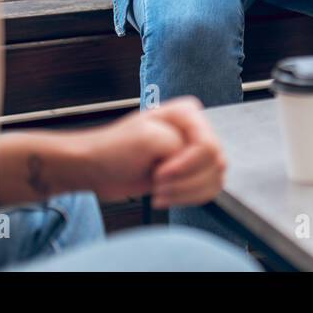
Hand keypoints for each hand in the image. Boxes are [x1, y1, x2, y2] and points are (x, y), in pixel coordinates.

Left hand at [81, 97, 227, 207]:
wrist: (97, 169)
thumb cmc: (113, 149)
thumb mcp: (146, 138)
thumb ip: (177, 145)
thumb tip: (195, 164)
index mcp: (188, 114)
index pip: (208, 146)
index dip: (185, 165)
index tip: (160, 172)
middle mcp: (195, 131)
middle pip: (214, 165)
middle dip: (184, 180)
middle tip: (157, 180)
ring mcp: (195, 153)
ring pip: (214, 180)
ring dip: (184, 192)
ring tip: (159, 189)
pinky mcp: (191, 173)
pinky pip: (207, 191)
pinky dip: (187, 199)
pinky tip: (164, 195)